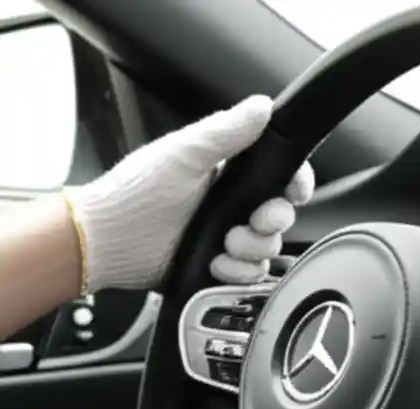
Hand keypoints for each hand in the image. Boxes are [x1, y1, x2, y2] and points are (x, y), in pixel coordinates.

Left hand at [63, 95, 313, 291]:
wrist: (108, 241)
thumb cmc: (135, 193)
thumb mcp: (184, 153)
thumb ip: (227, 131)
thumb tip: (262, 107)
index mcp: (228, 174)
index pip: (280, 175)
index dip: (296, 183)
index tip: (295, 192)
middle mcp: (230, 206)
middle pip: (280, 215)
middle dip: (272, 221)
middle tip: (254, 222)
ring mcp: (225, 238)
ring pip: (268, 248)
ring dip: (251, 249)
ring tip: (224, 245)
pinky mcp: (217, 267)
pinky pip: (249, 274)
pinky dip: (236, 272)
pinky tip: (214, 263)